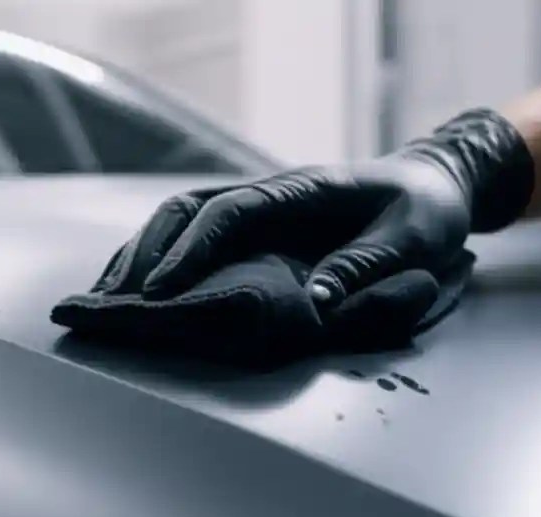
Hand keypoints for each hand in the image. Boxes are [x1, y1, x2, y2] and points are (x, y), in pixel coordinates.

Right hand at [92, 109, 533, 338]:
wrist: (433, 187)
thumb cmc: (424, 213)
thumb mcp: (410, 239)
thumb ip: (363, 267)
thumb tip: (312, 304)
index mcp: (300, 190)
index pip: (228, 212)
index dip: (189, 249)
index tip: (159, 289)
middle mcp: (269, 193)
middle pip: (187, 210)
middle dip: (146, 253)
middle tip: (114, 301)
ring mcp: (258, 208)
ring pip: (181, 220)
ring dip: (142, 255)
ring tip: (107, 298)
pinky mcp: (255, 227)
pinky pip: (196, 235)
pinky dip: (160, 258)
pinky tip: (137, 288)